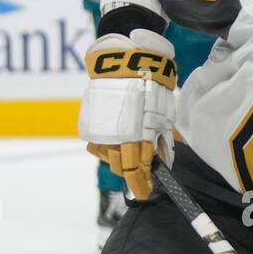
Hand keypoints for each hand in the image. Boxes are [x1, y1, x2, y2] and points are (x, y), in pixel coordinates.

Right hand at [79, 28, 176, 199]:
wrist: (125, 61)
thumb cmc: (151, 86)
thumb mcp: (163, 115)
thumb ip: (161, 142)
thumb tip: (162, 163)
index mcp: (137, 136)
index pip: (137, 171)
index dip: (142, 185)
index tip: (145, 192)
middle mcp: (116, 136)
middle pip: (121, 168)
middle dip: (132, 174)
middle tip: (140, 174)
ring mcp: (101, 130)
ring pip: (107, 158)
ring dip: (118, 159)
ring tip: (127, 152)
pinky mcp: (89, 123)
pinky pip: (95, 145)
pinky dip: (104, 147)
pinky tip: (113, 140)